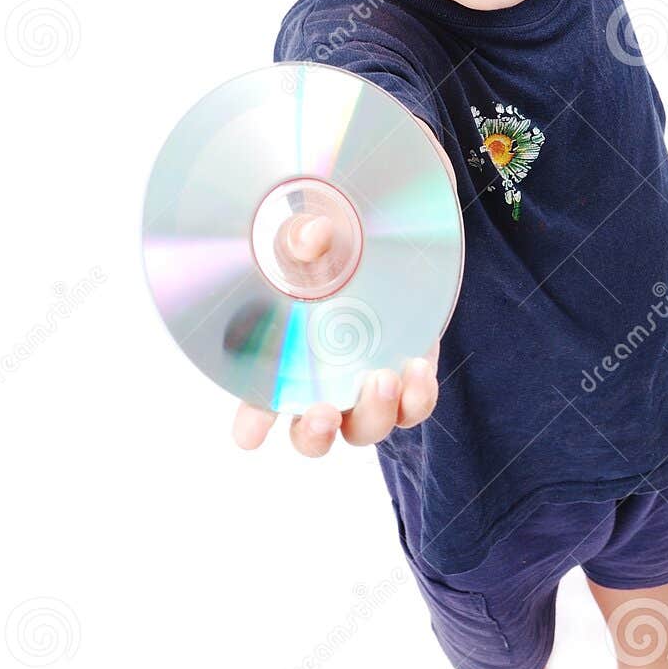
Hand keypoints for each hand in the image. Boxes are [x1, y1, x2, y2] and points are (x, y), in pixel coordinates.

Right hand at [231, 207, 440, 456]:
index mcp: (280, 366)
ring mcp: (364, 390)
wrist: (388, 246)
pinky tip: (417, 366)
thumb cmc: (332, 244)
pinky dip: (418, 396)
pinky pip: (414, 408)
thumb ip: (304, 238)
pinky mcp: (407, 382)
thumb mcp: (315, 232)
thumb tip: (313, 237)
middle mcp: (320, 388)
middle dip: (314, 434)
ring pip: (365, 430)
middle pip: (311, 436)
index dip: (250, 425)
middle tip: (323, 413)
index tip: (249, 434)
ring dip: (373, 414)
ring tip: (382, 379)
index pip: (255, 408)